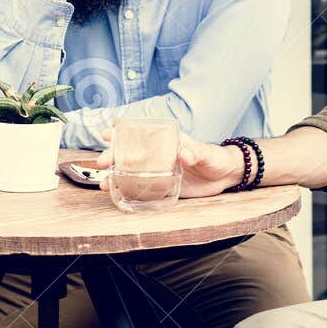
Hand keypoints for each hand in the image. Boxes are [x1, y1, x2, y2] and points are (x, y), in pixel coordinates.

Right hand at [87, 130, 245, 197]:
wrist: (225, 175)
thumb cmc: (215, 157)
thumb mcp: (206, 153)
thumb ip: (196, 153)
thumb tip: (184, 155)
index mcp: (167, 141)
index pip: (141, 133)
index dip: (122, 132)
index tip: (107, 133)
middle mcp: (159, 155)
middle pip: (131, 154)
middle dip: (113, 156)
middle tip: (101, 162)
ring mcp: (159, 171)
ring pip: (132, 172)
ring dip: (116, 176)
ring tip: (103, 184)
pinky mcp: (163, 187)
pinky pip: (143, 189)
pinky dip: (129, 191)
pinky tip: (117, 195)